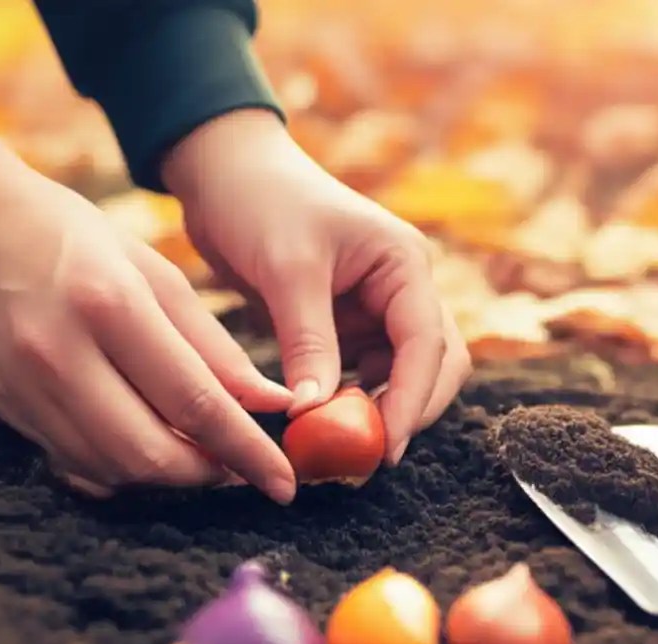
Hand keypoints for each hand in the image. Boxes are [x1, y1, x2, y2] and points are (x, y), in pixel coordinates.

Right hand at [0, 97, 297, 502]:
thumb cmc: (70, 235)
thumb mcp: (154, 270)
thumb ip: (214, 346)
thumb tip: (272, 404)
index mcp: (110, 306)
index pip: (195, 403)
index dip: (247, 451)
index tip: (285, 483)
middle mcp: (60, 355)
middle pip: (151, 455)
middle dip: (208, 473)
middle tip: (242, 466)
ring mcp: (22, 388)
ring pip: (112, 470)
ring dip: (166, 476)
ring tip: (200, 454)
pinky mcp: (1, 408)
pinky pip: (74, 462)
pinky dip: (121, 468)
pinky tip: (147, 447)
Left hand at [162, 110, 472, 462]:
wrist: (224, 174)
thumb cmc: (259, 201)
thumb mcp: (288, 270)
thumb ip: (308, 342)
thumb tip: (315, 413)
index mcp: (405, 263)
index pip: (427, 343)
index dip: (413, 400)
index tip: (386, 446)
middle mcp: (403, 287)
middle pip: (434, 365)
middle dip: (409, 411)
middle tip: (367, 457)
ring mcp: (377, 308)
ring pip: (402, 376)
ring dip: (379, 410)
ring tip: (339, 444)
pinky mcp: (346, 325)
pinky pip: (364, 374)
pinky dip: (351, 401)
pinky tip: (321, 422)